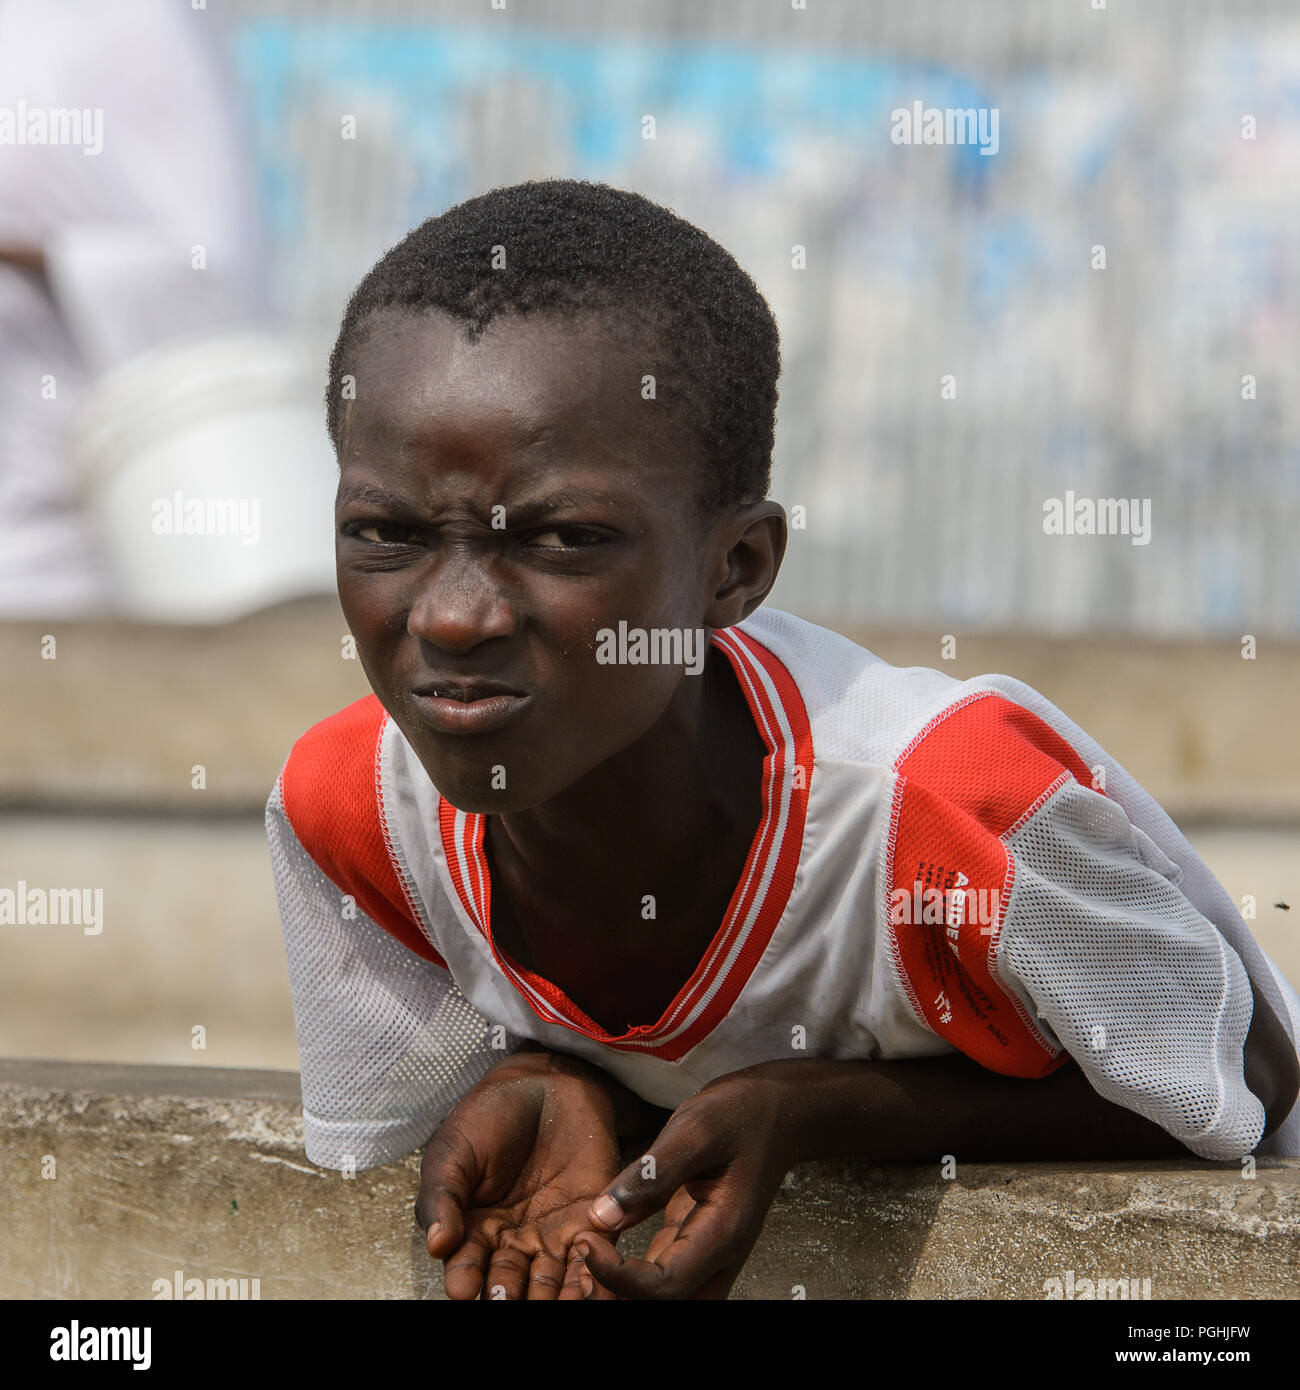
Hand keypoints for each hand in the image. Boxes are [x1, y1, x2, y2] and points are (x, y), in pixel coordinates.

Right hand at [416, 1048, 625, 1299]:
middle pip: (509, 1282)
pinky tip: (584, 1283)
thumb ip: (442, 1196)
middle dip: (508, 1296)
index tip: (462, 1288)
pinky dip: (590, 1274)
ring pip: (550, 1281)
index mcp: (475, 1230)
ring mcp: (553, 1235)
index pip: (466, 1265)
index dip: (464, 1277)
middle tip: (506, 1300)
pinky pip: (591, 1256)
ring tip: (547, 1304)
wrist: (545, 1081)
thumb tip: (436, 1245)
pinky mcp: (592, 1221)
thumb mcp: (454, 1150)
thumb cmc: (490, 1116)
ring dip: (550, 1297)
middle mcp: (514, 1242)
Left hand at [571, 1063, 809, 1298]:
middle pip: (668, 1307)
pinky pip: (664, 1278)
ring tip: (586, 1259)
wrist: (778, 1110)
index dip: (618, 1277)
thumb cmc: (741, 1114)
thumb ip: (651, 1175)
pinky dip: (632, 1277)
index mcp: (723, 1232)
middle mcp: (719, 1254)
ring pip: (667, 1298)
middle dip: (619, 1299)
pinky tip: (602, 1254)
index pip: (665, 1286)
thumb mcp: (694, 1130)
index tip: (586, 1240)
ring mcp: (709, 1252)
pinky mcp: (696, 1242)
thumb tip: (602, 1216)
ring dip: (625, 1292)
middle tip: (581, 1261)